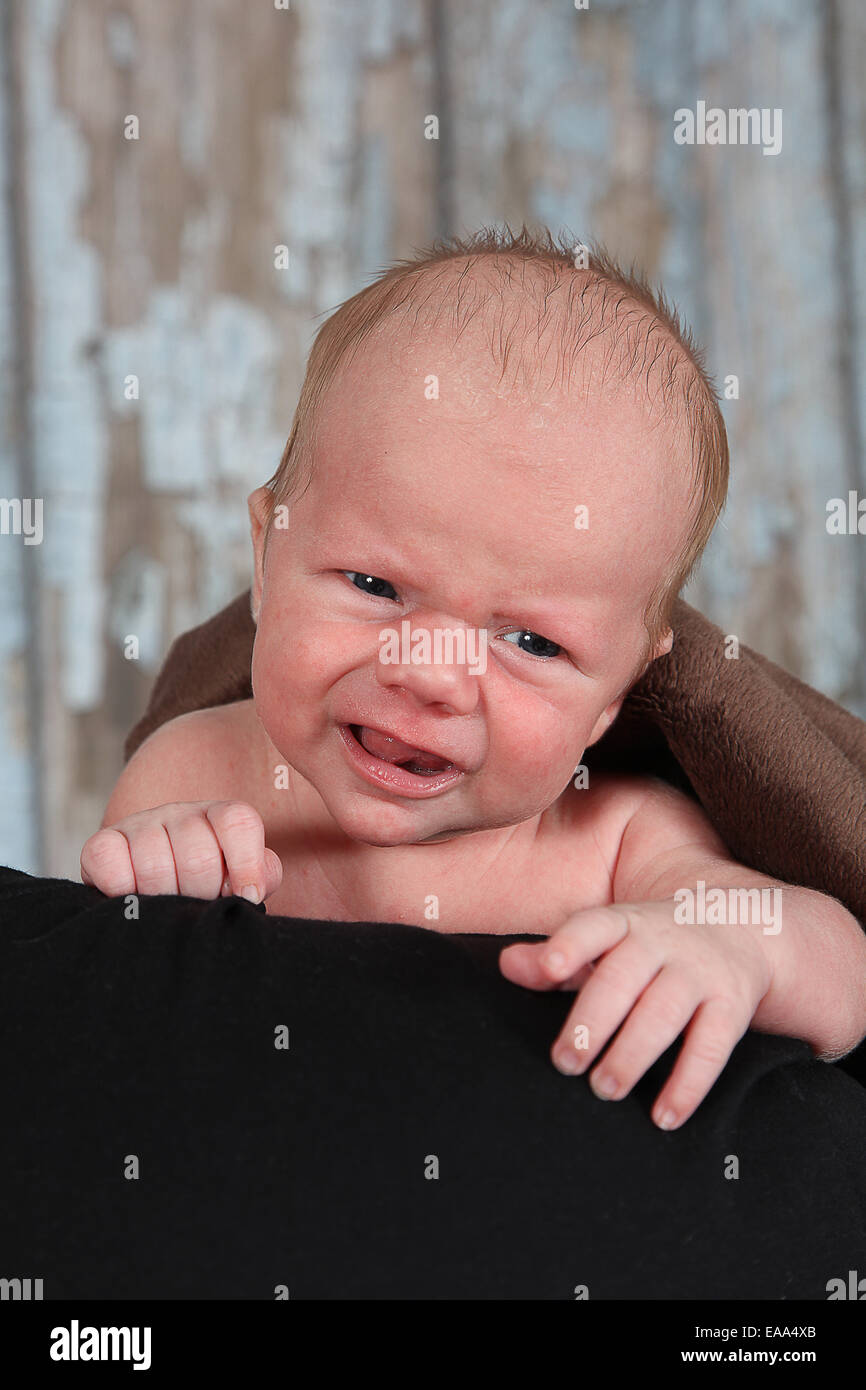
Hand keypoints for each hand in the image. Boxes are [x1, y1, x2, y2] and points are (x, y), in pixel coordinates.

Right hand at [81, 801, 282, 905]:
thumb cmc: (204, 891)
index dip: (246, 864)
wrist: (149, 902)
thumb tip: (251, 889)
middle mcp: (178, 813)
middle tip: (195, 905)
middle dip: (200, 893)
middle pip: (198, 853)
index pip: (238, 821)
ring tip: (166, 906)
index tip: (245, 896)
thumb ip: (261, 878)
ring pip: (154, 862)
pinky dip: (120, 887)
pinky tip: (131, 897)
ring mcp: (139, 824)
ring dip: (162, 898)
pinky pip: (107, 858)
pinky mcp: (101, 842)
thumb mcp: (240, 883)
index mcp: (217, 817)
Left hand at [499, 899, 772, 1129]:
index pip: (594, 925)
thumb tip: (506, 966)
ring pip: (664, 1012)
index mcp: (624, 922)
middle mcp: (662, 941)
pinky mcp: (732, 1004)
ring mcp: (699, 972)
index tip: (551, 968)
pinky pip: (712, 1046)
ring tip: (605, 1089)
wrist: (743, 927)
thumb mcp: (606, 942)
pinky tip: (664, 1117)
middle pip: (624, 978)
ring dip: (633, 1054)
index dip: (571, 944)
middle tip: (566, 1062)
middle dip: (593, 1021)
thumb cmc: (650, 945)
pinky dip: (688, 1085)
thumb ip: (555, 959)